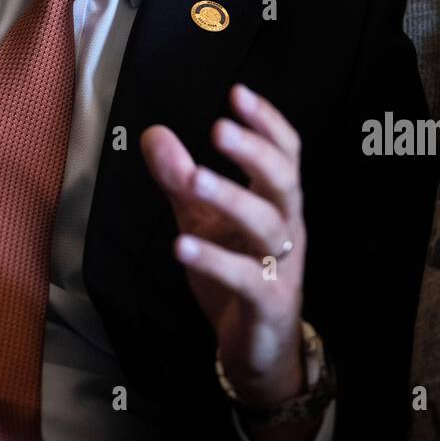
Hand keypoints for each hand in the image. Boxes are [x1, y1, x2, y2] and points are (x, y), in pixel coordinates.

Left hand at [140, 83, 306, 408]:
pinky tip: (181, 245)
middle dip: (253, 151)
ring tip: (194, 179)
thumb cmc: (236, 271)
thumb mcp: (202, 219)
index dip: (266, 121)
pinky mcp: (267, 303)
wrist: (260, 348)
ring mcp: (281, 266)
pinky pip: (247, 278)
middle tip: (218, 127)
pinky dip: (214, 260)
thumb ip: (179, 178)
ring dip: (230, 198)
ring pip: (266, 225)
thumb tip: (153, 132)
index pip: (285, 152)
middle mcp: (286, 227)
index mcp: (277, 201)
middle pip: (283, 180)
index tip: (237, 92)